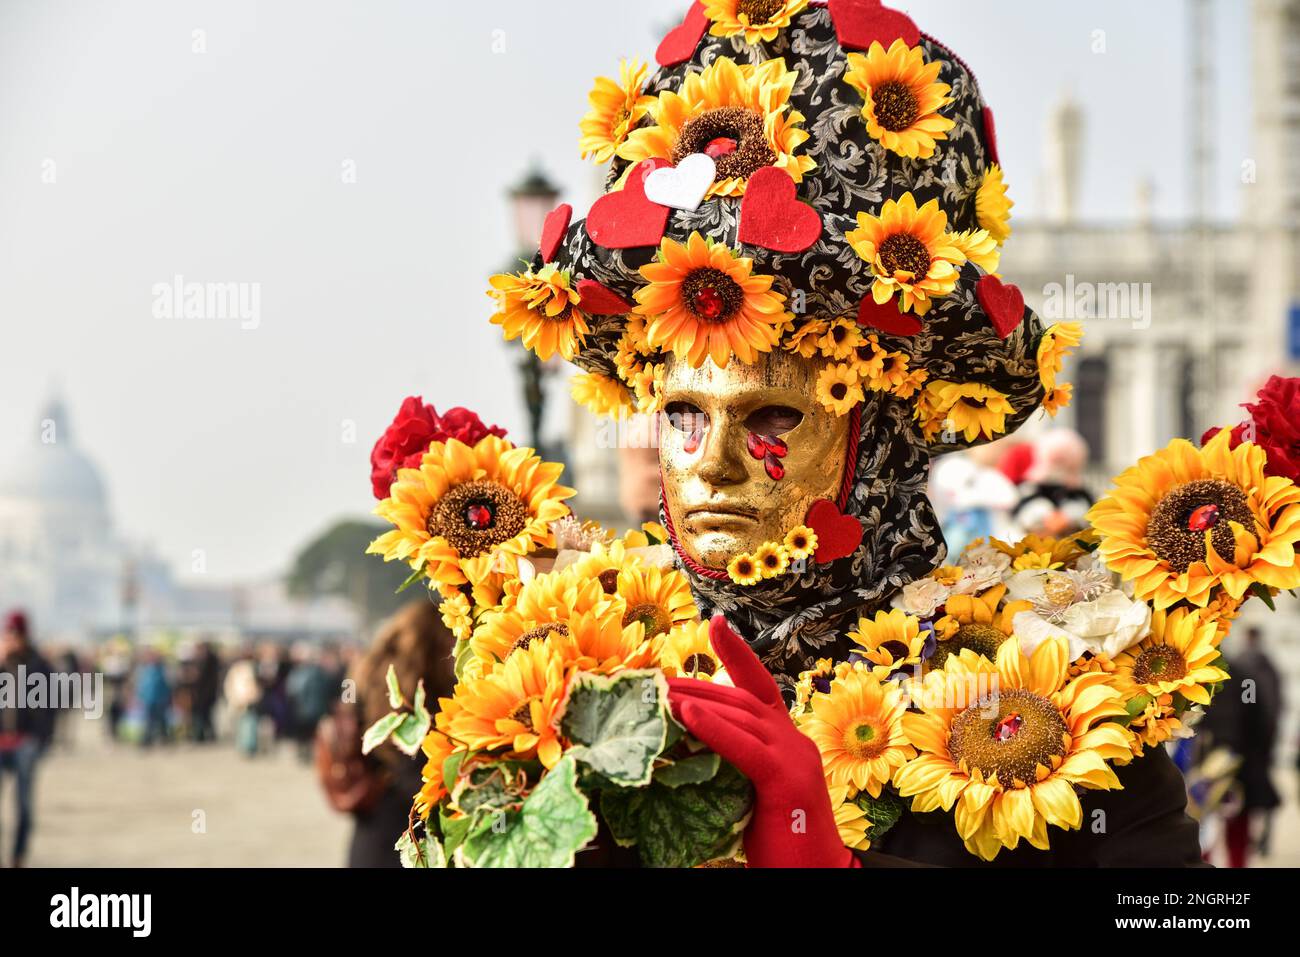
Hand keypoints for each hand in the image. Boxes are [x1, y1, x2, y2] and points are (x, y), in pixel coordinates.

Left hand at [667, 615, 854, 867]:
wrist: (812, 876)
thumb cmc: (778, 843)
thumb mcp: (749, 792)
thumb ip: (730, 764)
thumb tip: (682, 745)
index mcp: (787, 741)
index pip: (760, 687)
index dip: (738, 653)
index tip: (715, 623)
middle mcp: (795, 741)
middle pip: (740, 700)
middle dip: (696, 685)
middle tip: (654, 679)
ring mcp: (794, 758)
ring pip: (740, 717)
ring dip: (696, 702)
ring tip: (658, 693)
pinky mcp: (786, 780)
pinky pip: (745, 748)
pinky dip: (714, 728)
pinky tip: (686, 714)